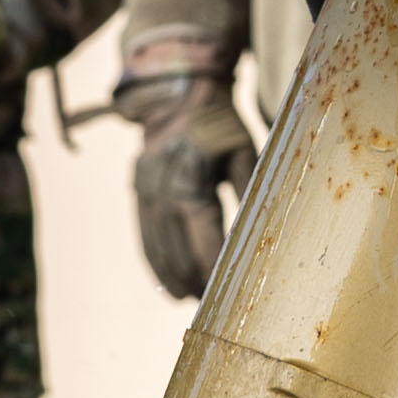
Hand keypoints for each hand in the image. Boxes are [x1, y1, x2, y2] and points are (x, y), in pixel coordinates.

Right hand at [115, 65, 257, 297]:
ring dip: (172, 277)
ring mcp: (145, 192)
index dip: (213, 266)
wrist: (176, 92)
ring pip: (156, 247)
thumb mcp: (243, 148)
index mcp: (190, 180)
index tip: (227, 293)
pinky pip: (143, 234)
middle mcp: (162, 190)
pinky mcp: (137, 191)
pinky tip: (167, 280)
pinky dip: (154, 261)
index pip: (203, 236)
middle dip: (193, 280)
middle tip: (209, 306)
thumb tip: (260, 227)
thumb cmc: (218, 122)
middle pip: (176, 249)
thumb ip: (247, 188)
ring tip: (188, 298)